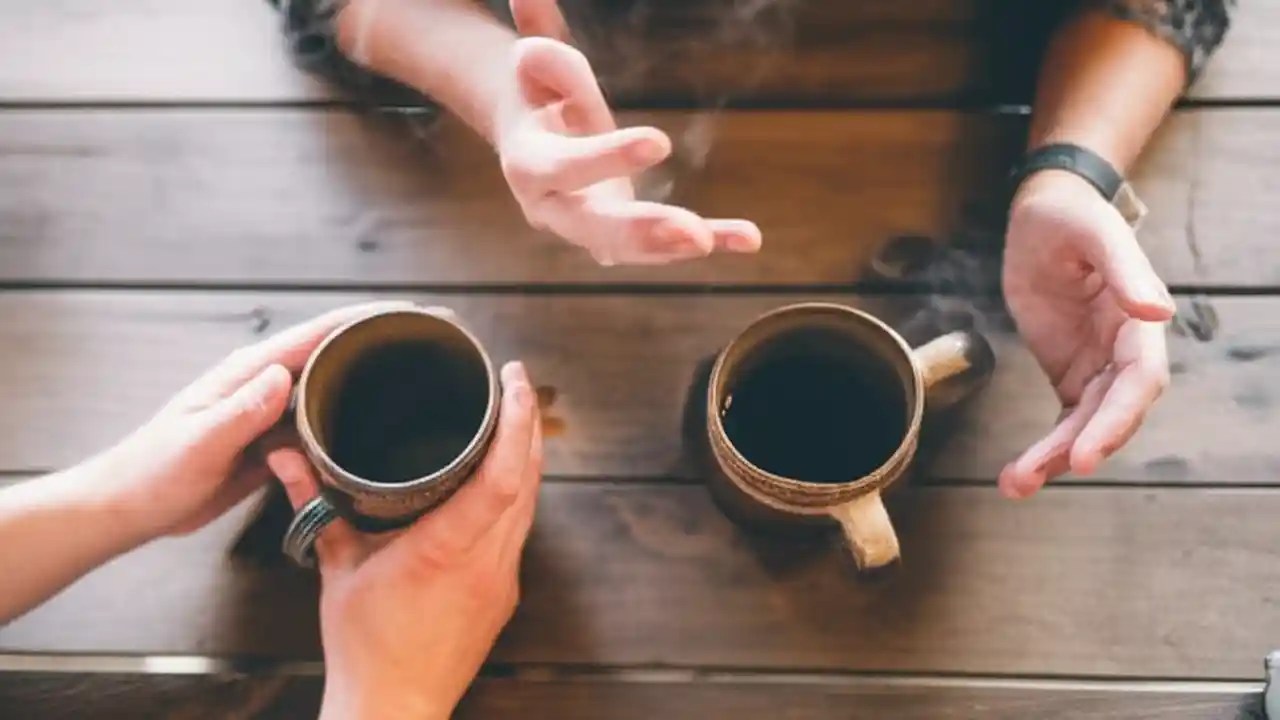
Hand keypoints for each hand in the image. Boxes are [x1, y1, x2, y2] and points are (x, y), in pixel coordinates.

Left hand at [97, 301, 414, 540]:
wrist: (130, 507)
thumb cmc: (154, 472)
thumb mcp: (199, 443)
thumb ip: (241, 412)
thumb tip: (283, 377)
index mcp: (250, 372)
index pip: (320, 333)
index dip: (369, 319)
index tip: (413, 313)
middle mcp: (266, 384)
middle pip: (336, 353)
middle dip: (383, 342)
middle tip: (435, 341)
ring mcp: (272, 412)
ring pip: (333, 389)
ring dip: (373, 382)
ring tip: (422, 378)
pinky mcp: (274, 441)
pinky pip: (322, 426)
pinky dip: (352, 422)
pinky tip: (380, 431)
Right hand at [270, 361, 542, 719]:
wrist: (394, 707)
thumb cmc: (365, 646)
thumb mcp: (337, 566)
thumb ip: (315, 504)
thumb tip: (286, 459)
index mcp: (446, 548)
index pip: (502, 475)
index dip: (515, 422)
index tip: (511, 382)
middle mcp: (486, 560)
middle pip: (530, 479)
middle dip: (528, 424)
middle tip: (514, 382)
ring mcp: (502, 578)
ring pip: (531, 503)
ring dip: (529, 456)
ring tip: (515, 417)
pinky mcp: (504, 593)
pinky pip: (521, 529)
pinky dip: (518, 492)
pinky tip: (505, 476)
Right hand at [496, 0, 760, 265]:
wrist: (530, 134)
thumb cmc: (537, 92)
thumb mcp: (534, 67)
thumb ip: (542, 49)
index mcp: (529, 165)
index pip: (563, 168)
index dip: (607, 158)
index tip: (660, 142)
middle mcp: (554, 208)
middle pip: (592, 227)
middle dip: (640, 231)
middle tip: (691, 234)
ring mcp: (589, 227)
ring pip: (627, 247)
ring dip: (669, 248)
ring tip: (709, 240)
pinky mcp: (624, 233)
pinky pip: (666, 243)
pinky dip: (709, 239)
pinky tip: (747, 239)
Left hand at [999, 170, 1174, 498]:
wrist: (1043, 214)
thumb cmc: (1072, 216)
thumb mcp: (1095, 234)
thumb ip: (1125, 270)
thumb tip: (1159, 310)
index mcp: (1139, 322)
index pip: (1139, 381)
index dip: (1116, 420)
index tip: (1086, 455)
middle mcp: (1124, 351)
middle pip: (1110, 414)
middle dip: (1075, 450)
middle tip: (1027, 478)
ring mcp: (1097, 366)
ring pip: (1084, 425)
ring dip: (1053, 458)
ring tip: (1013, 485)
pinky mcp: (1069, 372)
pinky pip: (1064, 419)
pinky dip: (1046, 447)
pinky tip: (1019, 474)